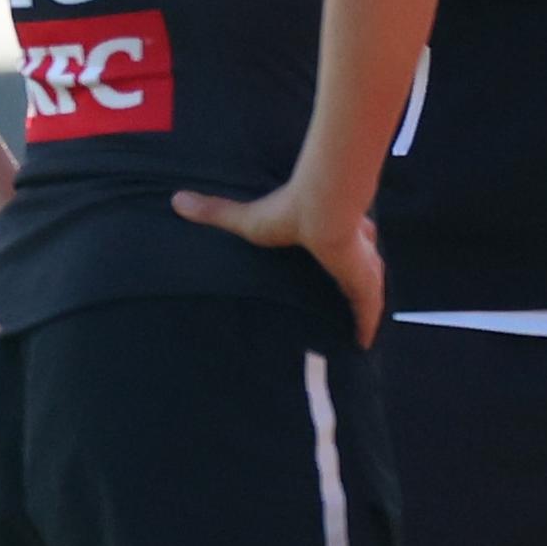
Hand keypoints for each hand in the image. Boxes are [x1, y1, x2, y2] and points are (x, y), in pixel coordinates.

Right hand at [172, 178, 386, 347]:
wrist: (322, 209)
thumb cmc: (286, 212)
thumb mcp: (245, 220)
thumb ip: (216, 213)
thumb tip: (176, 200)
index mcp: (332, 233)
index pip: (340, 246)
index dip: (339, 256)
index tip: (332, 265)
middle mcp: (355, 248)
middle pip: (360, 269)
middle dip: (355, 281)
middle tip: (345, 300)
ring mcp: (364, 266)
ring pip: (369, 290)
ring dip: (364, 305)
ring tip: (354, 326)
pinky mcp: (366, 282)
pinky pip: (370, 310)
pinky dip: (368, 326)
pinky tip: (364, 345)